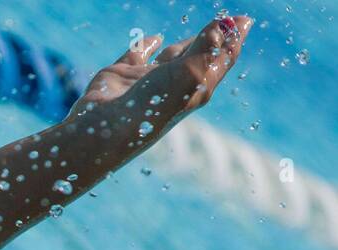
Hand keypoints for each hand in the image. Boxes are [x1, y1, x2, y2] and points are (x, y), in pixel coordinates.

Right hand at [67, 15, 252, 152]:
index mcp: (195, 89)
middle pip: (200, 58)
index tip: (246, 19)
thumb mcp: (188, 74)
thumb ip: (208, 47)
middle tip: (229, 22)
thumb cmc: (149, 108)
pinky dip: (147, 44)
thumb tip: (231, 24)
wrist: (101, 130)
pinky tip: (155, 37)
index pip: (221, 61)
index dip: (234, 40)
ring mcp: (146, 80)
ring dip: (186, 43)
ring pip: (171, 56)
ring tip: (203, 30)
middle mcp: (173, 85)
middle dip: (215, 40)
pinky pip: (137, 55)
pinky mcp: (121, 75)